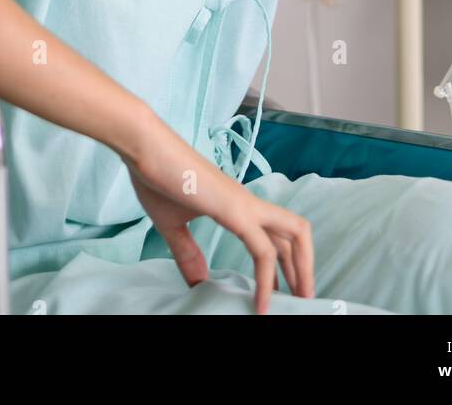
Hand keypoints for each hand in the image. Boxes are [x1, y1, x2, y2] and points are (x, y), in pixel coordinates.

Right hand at [121, 110, 314, 313]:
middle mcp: (248, 204)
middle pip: (296, 233)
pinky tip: (261, 302)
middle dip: (304, 269)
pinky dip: (267, 279)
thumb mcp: (172, 225)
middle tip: (303, 301)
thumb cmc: (158, 178)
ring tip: (298, 303)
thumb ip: (187, 252)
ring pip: (294, 234)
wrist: (147, 149)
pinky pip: (263, 250)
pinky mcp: (235, 211)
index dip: (285, 263)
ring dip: (301, 270)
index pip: (274, 234)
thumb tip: (198, 283)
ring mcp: (245, 205)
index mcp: (237, 206)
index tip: (283, 293)